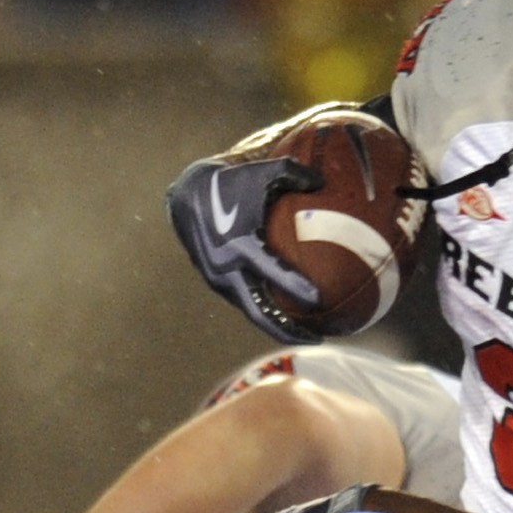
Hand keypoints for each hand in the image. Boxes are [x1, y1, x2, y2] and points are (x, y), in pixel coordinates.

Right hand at [165, 150, 324, 341]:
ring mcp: (219, 280)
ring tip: (304, 334)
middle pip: (258, 312)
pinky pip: (244, 300)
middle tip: (315, 340)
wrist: (188, 196)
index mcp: (239, 245)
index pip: (270, 272)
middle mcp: (226, 269)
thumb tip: (324, 183)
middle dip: (286, 331)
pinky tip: (284, 313)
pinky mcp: (217, 282)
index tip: (319, 301)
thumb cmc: (232, 181)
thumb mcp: (262, 172)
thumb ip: (294, 174)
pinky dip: (263, 309)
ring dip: (275, 324)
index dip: (294, 287)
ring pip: (251, 310)